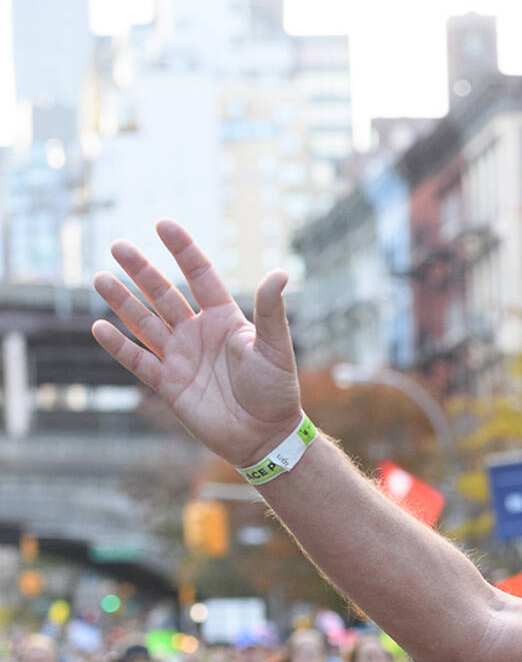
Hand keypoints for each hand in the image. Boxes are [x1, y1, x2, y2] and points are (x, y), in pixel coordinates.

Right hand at [91, 221, 303, 466]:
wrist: (265, 436)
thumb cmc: (277, 391)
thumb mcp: (275, 348)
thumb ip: (271, 311)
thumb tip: (280, 273)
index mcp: (225, 319)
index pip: (200, 276)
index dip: (183, 251)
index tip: (163, 225)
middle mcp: (198, 333)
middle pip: (164, 295)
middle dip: (142, 271)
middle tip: (118, 247)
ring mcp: (181, 357)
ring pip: (145, 323)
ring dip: (122, 302)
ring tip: (101, 279)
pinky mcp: (169, 384)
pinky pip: (138, 360)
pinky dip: (119, 345)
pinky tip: (99, 327)